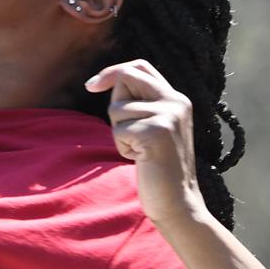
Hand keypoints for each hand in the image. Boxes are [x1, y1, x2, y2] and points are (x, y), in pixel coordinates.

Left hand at [85, 59, 207, 229]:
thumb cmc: (158, 168)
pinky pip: (118, 130)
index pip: (140, 67)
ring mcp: (168, 115)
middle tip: (125, 132)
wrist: (177, 202)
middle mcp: (176, 101)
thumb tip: (112, 80)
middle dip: (113, 102)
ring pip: (117, 109)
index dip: (113, 71)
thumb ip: (143, 103)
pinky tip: (141, 160)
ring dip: (119, 134)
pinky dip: (122, 147)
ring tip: (140, 151)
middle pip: (126, 78)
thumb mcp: (155, 127)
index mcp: (177, 99)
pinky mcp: (156, 132)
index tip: (92, 86)